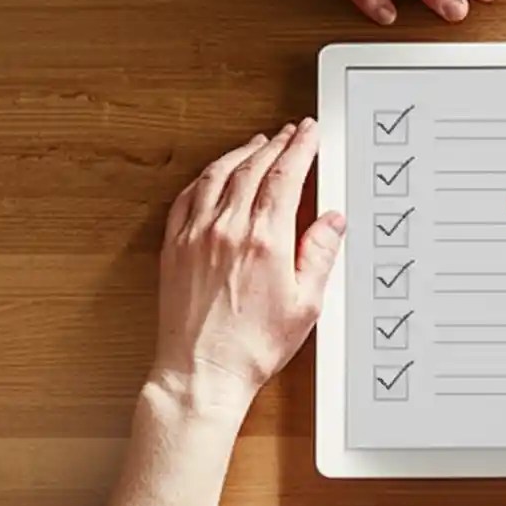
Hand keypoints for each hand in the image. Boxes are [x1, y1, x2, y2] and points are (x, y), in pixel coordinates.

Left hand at [153, 121, 344, 408]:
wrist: (202, 372)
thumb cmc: (252, 346)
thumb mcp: (305, 304)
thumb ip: (319, 254)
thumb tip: (331, 221)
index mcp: (265, 241)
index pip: (285, 175)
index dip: (300, 148)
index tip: (309, 133)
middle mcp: (227, 230)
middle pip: (253, 167)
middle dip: (276, 144)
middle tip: (290, 133)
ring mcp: (195, 235)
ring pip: (218, 174)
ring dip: (241, 153)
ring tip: (257, 144)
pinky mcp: (174, 248)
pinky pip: (188, 196)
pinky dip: (206, 177)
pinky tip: (215, 175)